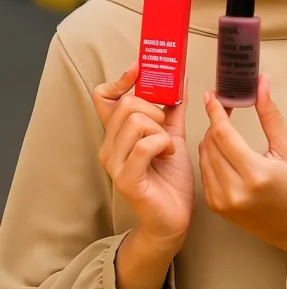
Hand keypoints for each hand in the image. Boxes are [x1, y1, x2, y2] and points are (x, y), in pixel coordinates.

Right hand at [92, 62, 194, 251]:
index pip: (103, 96)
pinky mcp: (126, 179)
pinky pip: (145, 145)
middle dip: (154, 110)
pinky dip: (163, 144)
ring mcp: (114, 164)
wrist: (174, 218)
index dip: (121, 80)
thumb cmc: (170, 178)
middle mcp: (110, 146)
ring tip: (167, 145)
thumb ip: (173, 108)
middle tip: (165, 128)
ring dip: (161, 130)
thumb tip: (181, 79)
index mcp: (117, 134)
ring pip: (135, 122)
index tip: (140, 70)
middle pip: (126, 104)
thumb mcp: (173, 134)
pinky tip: (168, 154)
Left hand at [198, 74, 286, 268]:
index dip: (216, 112)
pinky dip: (210, 158)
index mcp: (256, 174)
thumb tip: (261, 82)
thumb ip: (270, 114)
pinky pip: (205, 174)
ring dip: (209, 139)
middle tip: (221, 108)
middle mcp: (235, 191)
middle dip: (214, 123)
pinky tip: (222, 150)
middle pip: (210, 144)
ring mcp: (223, 203)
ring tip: (222, 128)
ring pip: (204, 158)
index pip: (224, 135)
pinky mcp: (218, 209)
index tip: (212, 96)